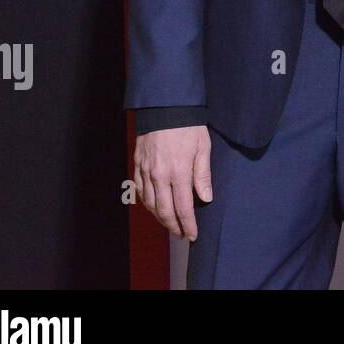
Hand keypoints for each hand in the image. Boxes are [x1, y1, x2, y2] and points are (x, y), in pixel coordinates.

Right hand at [133, 125, 211, 240]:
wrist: (165, 108)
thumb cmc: (188, 126)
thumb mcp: (203, 148)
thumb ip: (203, 175)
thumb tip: (205, 198)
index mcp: (178, 172)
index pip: (182, 207)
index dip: (187, 224)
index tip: (192, 235)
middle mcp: (159, 175)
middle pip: (164, 210)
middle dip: (173, 226)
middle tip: (181, 234)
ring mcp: (146, 171)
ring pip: (150, 204)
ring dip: (160, 217)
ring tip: (170, 224)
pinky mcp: (138, 165)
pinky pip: (140, 191)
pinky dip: (147, 203)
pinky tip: (155, 207)